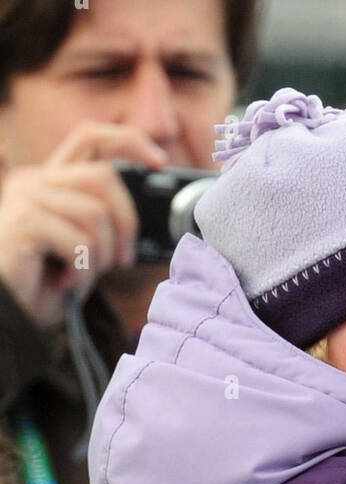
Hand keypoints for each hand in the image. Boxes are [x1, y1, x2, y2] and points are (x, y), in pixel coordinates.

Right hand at [0, 122, 166, 328]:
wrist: (9, 312)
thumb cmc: (44, 284)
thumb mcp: (82, 247)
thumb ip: (101, 221)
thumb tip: (135, 218)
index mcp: (52, 180)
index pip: (91, 138)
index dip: (129, 142)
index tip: (159, 161)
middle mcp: (36, 180)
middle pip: (104, 178)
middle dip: (126, 223)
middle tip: (123, 261)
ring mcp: (27, 196)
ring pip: (95, 215)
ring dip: (100, 256)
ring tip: (80, 275)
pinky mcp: (25, 220)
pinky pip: (78, 242)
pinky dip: (82, 271)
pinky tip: (66, 282)